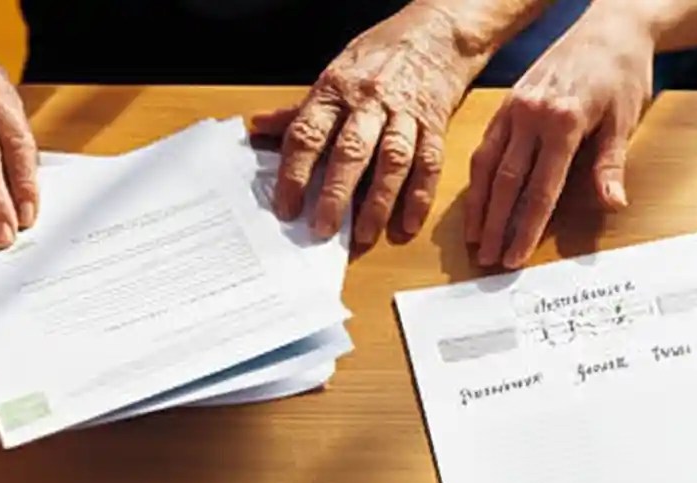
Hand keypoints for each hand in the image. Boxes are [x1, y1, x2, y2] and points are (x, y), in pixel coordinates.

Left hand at [250, 4, 488, 245]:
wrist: (438, 33)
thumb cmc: (381, 55)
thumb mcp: (335, 73)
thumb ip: (300, 108)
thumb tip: (258, 127)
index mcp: (336, 89)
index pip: (308, 134)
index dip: (295, 173)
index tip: (286, 207)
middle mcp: (370, 102)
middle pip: (351, 151)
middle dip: (336, 194)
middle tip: (322, 229)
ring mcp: (405, 114)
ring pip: (392, 161)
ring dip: (378, 202)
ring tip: (364, 235)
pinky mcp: (435, 125)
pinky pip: (429, 164)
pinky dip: (419, 196)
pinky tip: (408, 223)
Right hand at [466, 9, 652, 267]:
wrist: (610, 26)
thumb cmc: (623, 72)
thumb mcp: (625, 118)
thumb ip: (611, 163)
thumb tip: (612, 204)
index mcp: (563, 121)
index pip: (540, 189)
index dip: (526, 228)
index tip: (515, 257)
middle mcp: (531, 115)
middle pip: (506, 182)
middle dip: (495, 225)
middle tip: (488, 259)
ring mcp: (515, 107)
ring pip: (487, 164)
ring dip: (478, 206)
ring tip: (474, 239)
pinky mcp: (507, 102)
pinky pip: (486, 145)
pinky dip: (479, 177)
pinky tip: (476, 200)